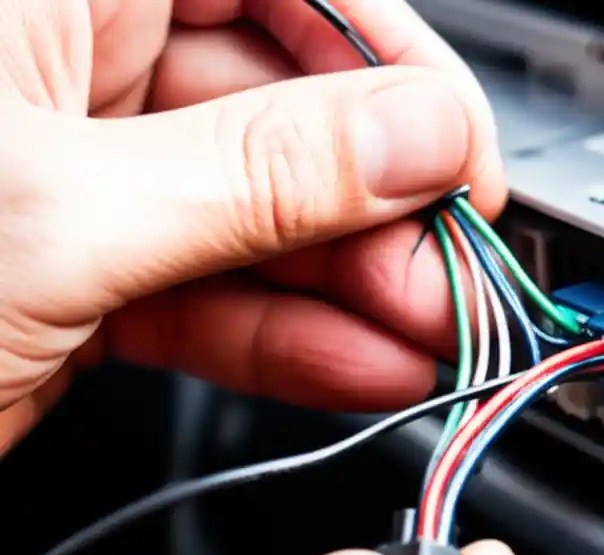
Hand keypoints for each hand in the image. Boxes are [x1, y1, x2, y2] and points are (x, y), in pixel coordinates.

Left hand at [0, 0, 504, 452]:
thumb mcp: (62, 212)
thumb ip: (260, 173)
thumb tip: (418, 138)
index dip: (386, 57)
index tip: (452, 143)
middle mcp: (74, 72)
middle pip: (283, 113)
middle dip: (385, 206)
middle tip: (461, 271)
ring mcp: (78, 181)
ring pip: (258, 219)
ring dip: (358, 289)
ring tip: (438, 334)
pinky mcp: (78, 279)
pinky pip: (212, 297)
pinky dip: (289, 342)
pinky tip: (365, 366)